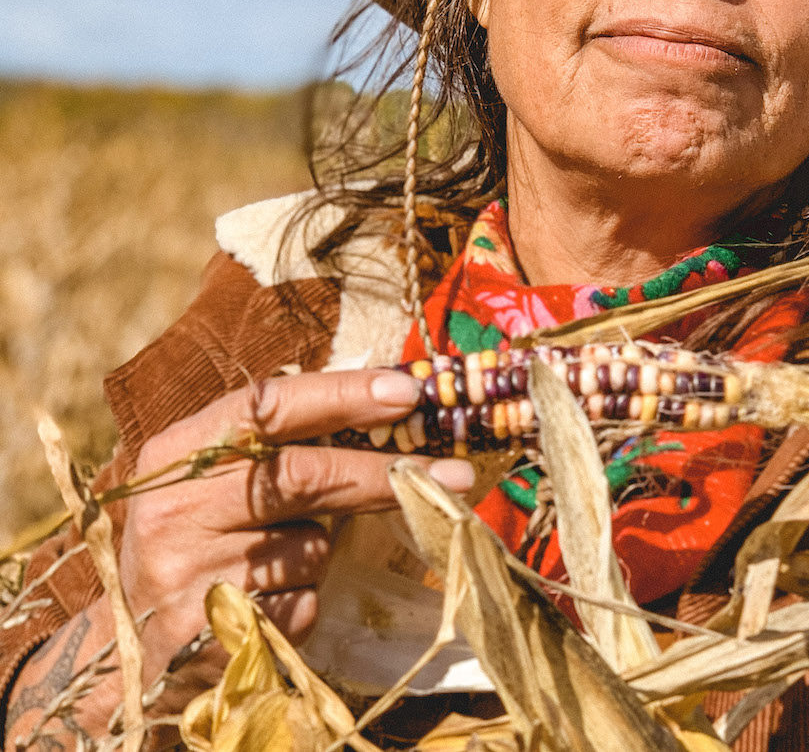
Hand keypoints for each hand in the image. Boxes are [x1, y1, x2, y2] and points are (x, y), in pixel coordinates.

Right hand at [4, 370, 472, 747]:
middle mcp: (173, 510)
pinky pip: (302, 602)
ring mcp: (187, 578)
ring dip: (322, 547)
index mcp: (174, 453)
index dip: (342, 394)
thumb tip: (392, 402)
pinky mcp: (211, 639)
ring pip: (310, 546)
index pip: (265, 406)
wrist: (121, 651)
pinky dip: (305, 597)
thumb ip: (278, 443)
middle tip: (454, 473)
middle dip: (385, 472)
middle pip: (303, 475)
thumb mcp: (213, 479)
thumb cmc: (194, 540)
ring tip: (280, 555)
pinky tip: (270, 601)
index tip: (408, 391)